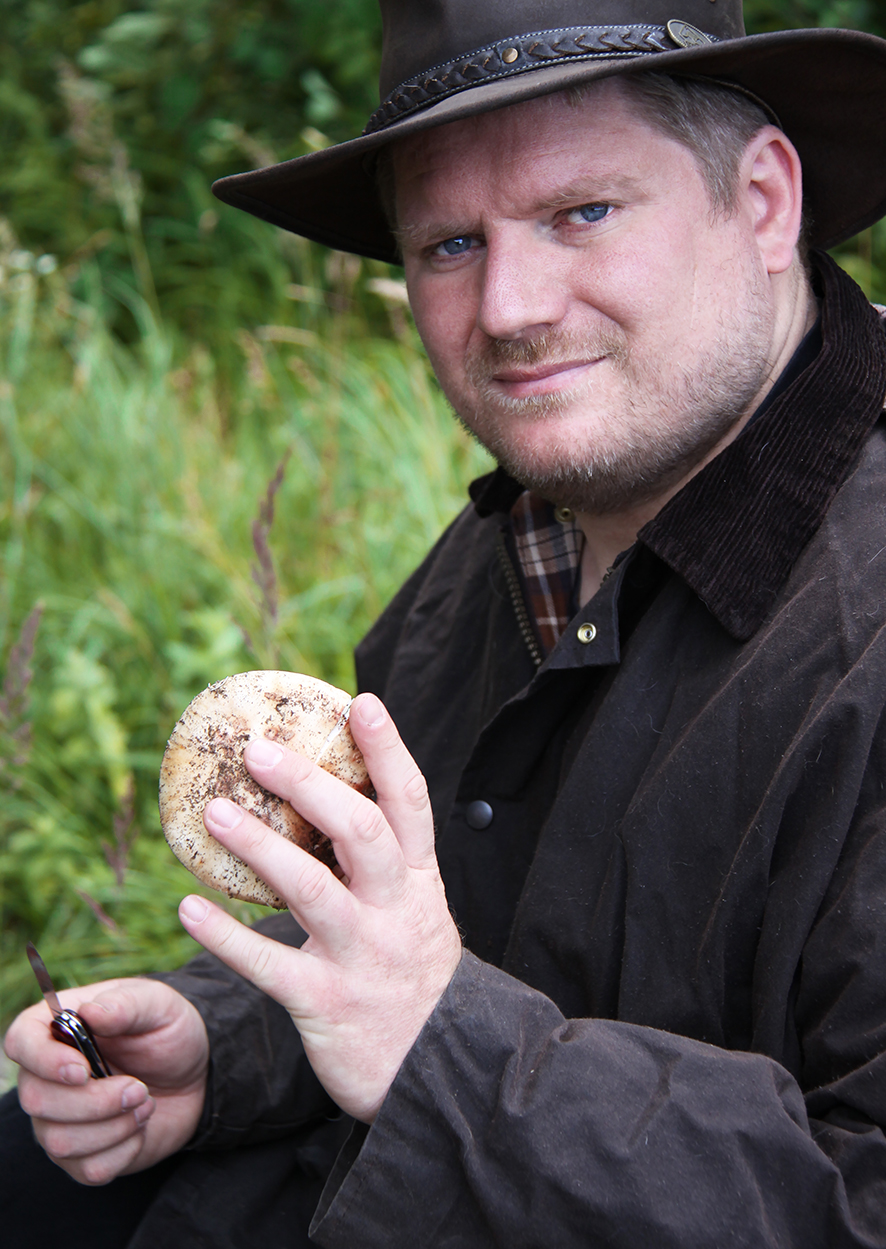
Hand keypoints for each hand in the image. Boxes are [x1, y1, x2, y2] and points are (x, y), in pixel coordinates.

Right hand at [4, 977, 208, 1184]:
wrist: (193, 1076)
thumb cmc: (167, 1032)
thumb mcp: (158, 1006)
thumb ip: (126, 1005)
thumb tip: (91, 1012)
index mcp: (57, 1028)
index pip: (20, 1042)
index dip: (43, 1060)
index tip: (83, 1070)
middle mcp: (46, 1077)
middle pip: (37, 1100)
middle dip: (95, 1100)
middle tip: (138, 1087)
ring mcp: (58, 1120)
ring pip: (60, 1142)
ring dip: (115, 1126)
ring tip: (145, 1102)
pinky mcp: (81, 1155)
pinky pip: (88, 1169)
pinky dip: (124, 1150)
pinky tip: (139, 1126)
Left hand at [178, 692, 462, 1123]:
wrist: (441, 1070)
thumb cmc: (413, 976)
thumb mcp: (415, 911)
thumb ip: (382, 865)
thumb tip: (328, 801)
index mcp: (419, 881)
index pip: (410, 802)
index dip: (388, 749)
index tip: (361, 701)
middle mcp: (396, 909)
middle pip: (360, 831)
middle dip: (310, 785)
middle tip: (258, 749)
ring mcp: (363, 955)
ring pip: (312, 889)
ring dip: (259, 847)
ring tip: (214, 812)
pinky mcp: (327, 1003)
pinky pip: (269, 965)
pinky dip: (225, 937)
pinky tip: (187, 908)